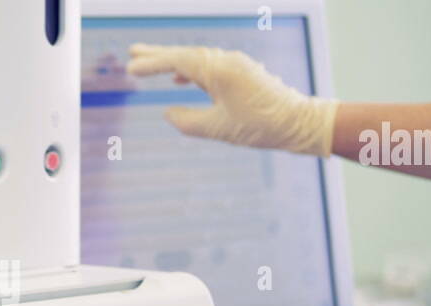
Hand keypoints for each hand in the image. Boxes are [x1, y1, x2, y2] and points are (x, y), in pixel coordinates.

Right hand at [126, 44, 337, 156]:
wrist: (300, 123)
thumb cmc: (260, 126)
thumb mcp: (217, 128)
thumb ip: (186, 121)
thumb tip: (168, 113)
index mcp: (219, 70)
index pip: (177, 62)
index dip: (152, 64)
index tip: (130, 69)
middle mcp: (227, 61)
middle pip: (185, 54)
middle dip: (157, 54)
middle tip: (132, 52)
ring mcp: (235, 66)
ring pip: (196, 59)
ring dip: (172, 61)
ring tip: (150, 63)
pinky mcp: (242, 74)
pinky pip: (209, 67)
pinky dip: (191, 71)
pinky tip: (181, 80)